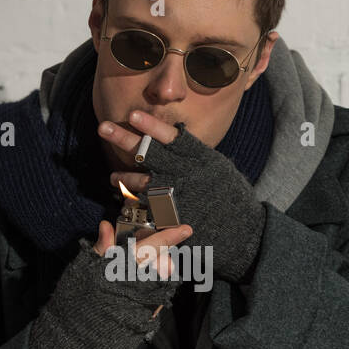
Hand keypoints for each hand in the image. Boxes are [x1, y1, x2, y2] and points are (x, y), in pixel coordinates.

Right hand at [25, 217, 191, 348]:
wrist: (70, 346)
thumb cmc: (72, 307)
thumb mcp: (82, 273)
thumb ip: (100, 249)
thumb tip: (107, 226)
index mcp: (120, 270)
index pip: (151, 247)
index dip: (169, 236)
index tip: (185, 229)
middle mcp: (136, 288)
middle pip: (163, 265)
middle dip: (162, 257)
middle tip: (152, 256)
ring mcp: (143, 306)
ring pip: (163, 283)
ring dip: (157, 276)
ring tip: (138, 278)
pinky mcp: (145, 322)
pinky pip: (156, 302)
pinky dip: (151, 293)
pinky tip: (135, 294)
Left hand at [100, 111, 265, 282]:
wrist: (244, 234)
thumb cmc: (232, 199)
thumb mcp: (219, 169)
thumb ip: (197, 155)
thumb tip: (177, 138)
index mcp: (201, 159)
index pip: (173, 138)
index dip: (152, 125)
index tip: (133, 114)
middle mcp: (187, 175)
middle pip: (150, 153)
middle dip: (124, 138)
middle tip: (103, 127)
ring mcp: (178, 198)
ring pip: (142, 183)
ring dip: (124, 178)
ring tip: (113, 177)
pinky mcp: (171, 221)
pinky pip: (146, 210)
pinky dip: (133, 206)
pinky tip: (124, 203)